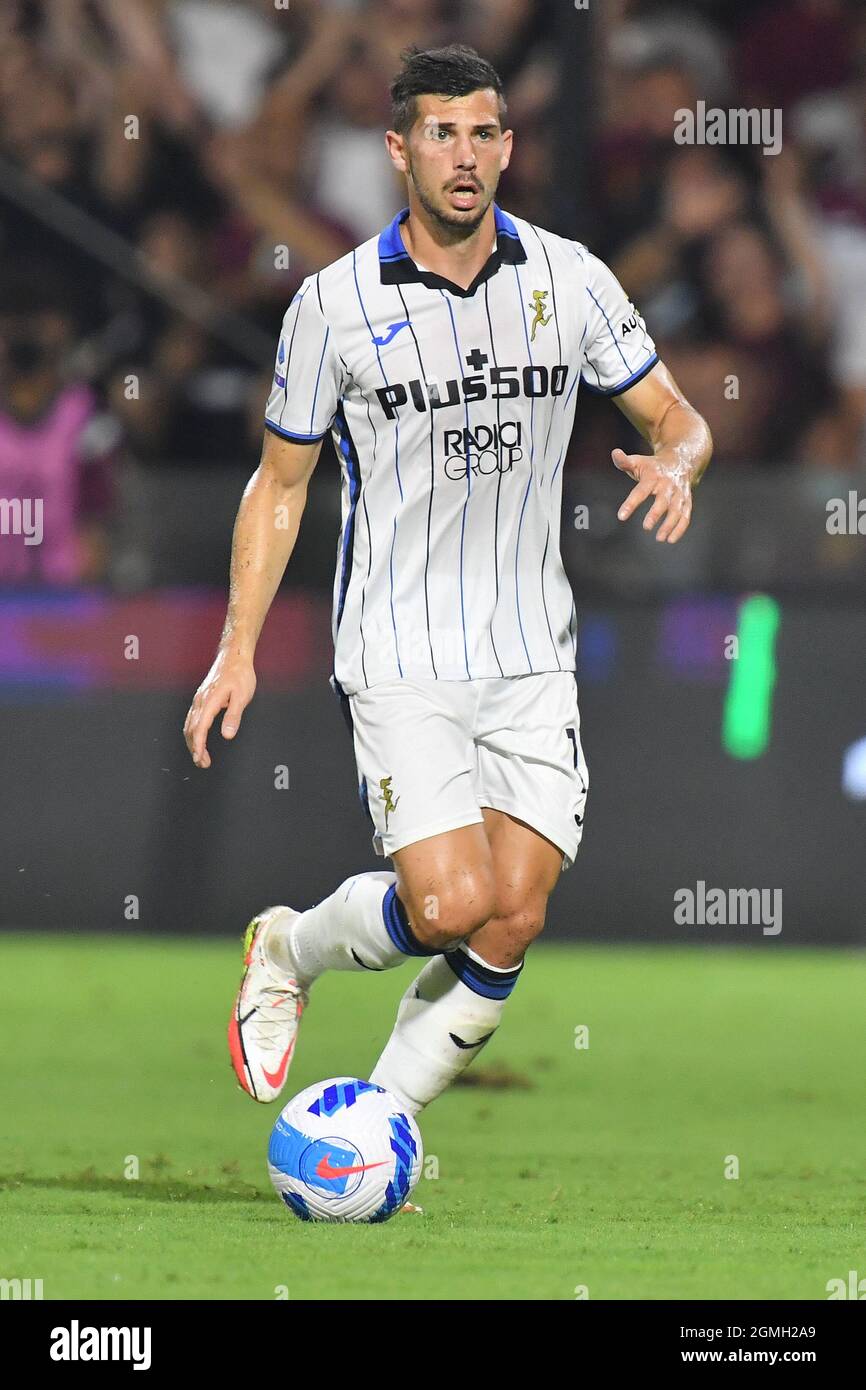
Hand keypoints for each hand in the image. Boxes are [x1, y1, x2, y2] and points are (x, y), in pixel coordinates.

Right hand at [183, 651, 256, 767]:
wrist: (234, 656)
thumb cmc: (240, 675)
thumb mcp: (242, 696)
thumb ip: (234, 716)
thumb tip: (227, 735)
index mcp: (209, 701)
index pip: (199, 728)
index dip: (198, 746)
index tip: (200, 759)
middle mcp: (200, 701)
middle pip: (191, 729)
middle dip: (194, 748)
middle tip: (203, 763)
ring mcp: (199, 698)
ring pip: (190, 724)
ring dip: (193, 741)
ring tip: (201, 756)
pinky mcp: (202, 697)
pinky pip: (193, 718)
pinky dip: (193, 731)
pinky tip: (198, 738)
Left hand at [612, 447, 692, 543]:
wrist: (682, 460)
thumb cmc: (653, 466)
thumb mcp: (639, 461)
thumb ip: (624, 461)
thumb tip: (614, 453)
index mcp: (654, 476)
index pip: (641, 491)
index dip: (631, 504)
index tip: (621, 516)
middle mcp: (668, 485)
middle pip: (663, 501)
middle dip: (656, 514)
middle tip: (645, 527)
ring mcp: (679, 494)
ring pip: (677, 511)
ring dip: (669, 525)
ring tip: (659, 538)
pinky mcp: (687, 502)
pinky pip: (686, 516)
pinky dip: (680, 529)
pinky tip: (670, 540)